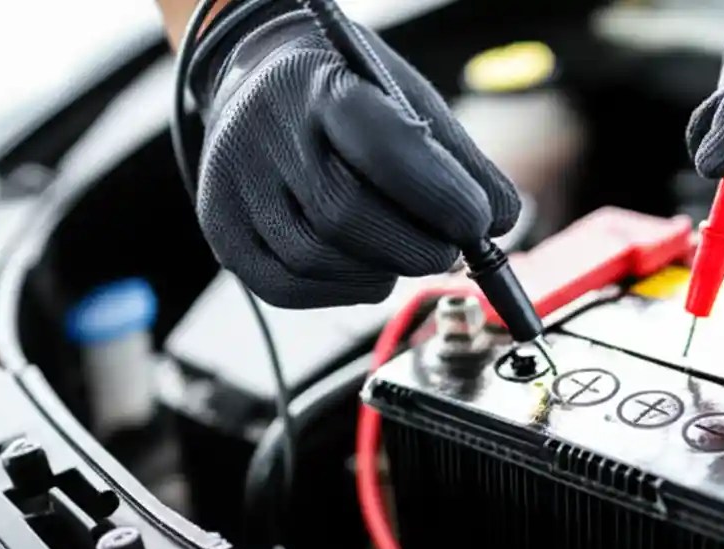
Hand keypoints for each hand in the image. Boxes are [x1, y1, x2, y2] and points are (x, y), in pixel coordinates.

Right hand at [189, 2, 519, 307]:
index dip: (442, 197)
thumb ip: (460, 160)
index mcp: (320, 87)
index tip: (479, 223)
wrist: (258, 82)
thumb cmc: (345, 94)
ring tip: (404, 251)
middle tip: (447, 250)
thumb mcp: (407, 97)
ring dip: (381, 270)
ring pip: (318, 259)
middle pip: (346, 215)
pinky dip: (343, 290)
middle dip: (414, 246)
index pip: (386, 150)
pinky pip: (289, 287)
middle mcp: (265, 133)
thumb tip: (501, 220)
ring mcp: (233, 185)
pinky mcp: (222, 230)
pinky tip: (367, 268)